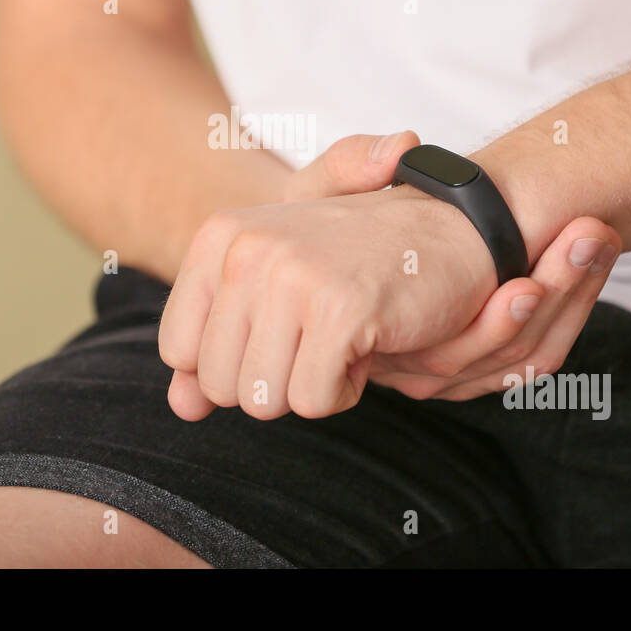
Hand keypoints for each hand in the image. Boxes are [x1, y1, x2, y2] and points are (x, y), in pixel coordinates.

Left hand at [159, 133, 619, 419]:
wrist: (451, 225)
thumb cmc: (359, 257)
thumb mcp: (273, 285)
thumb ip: (215, 342)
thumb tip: (183, 405)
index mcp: (220, 236)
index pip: (179, 349)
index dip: (232, 360)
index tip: (280, 327)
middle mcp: (247, 249)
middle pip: (220, 383)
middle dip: (275, 378)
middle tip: (320, 331)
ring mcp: (293, 276)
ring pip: (263, 399)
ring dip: (311, 384)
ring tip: (344, 333)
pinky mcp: (339, 309)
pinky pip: (313, 400)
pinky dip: (344, 389)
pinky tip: (367, 341)